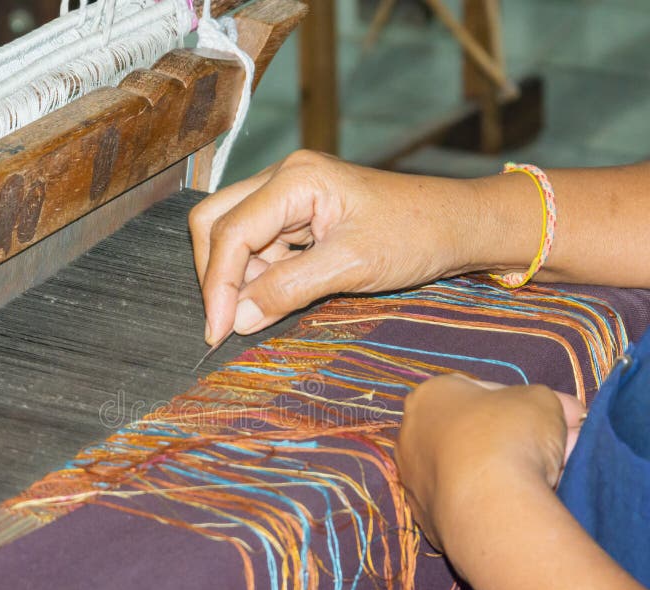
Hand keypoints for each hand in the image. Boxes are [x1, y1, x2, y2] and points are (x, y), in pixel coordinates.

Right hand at [189, 150, 473, 343]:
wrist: (455, 226)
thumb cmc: (415, 234)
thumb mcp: (351, 266)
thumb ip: (288, 290)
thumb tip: (237, 320)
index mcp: (295, 178)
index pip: (230, 231)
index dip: (217, 285)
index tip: (217, 331)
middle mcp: (284, 179)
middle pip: (216, 223)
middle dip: (216, 275)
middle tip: (227, 322)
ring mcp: (289, 197)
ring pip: (234, 238)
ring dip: (240, 279)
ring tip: (269, 309)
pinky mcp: (298, 217)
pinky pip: (260, 248)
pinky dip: (260, 277)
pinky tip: (279, 297)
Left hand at [394, 376, 585, 566]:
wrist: (489, 505)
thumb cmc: (510, 435)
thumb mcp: (541, 401)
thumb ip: (548, 403)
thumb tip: (564, 414)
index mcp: (430, 395)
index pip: (484, 393)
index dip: (526, 405)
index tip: (556, 419)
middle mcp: (412, 434)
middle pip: (479, 433)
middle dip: (523, 440)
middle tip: (564, 449)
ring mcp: (414, 479)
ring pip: (476, 469)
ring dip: (514, 470)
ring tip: (556, 478)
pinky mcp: (426, 518)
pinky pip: (469, 501)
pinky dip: (496, 501)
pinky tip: (528, 505)